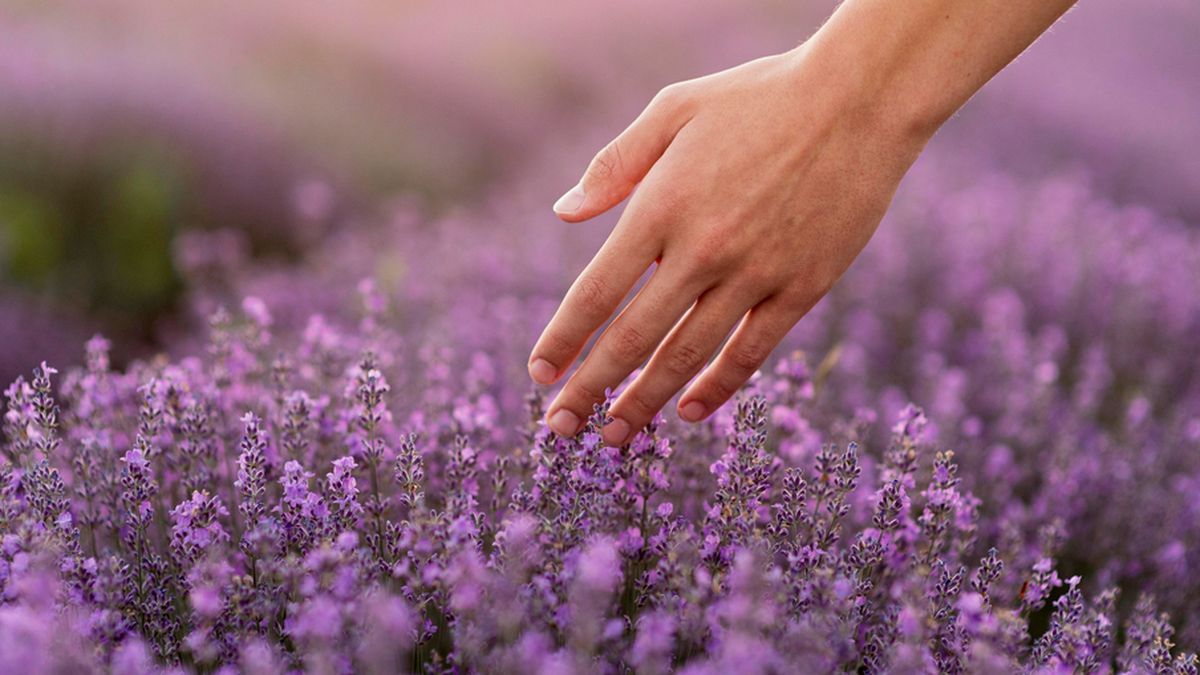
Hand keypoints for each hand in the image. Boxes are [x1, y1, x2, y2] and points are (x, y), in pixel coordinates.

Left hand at [528, 45, 929, 445]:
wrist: (861, 98)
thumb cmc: (760, 97)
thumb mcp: (676, 108)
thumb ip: (616, 164)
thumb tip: (565, 212)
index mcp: (662, 205)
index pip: (596, 292)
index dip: (563, 339)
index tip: (539, 373)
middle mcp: (703, 249)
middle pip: (632, 338)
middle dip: (590, 388)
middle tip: (560, 427)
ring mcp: (756, 273)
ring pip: (687, 355)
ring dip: (644, 401)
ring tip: (615, 435)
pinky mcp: (802, 287)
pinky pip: (751, 352)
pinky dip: (717, 387)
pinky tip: (689, 412)